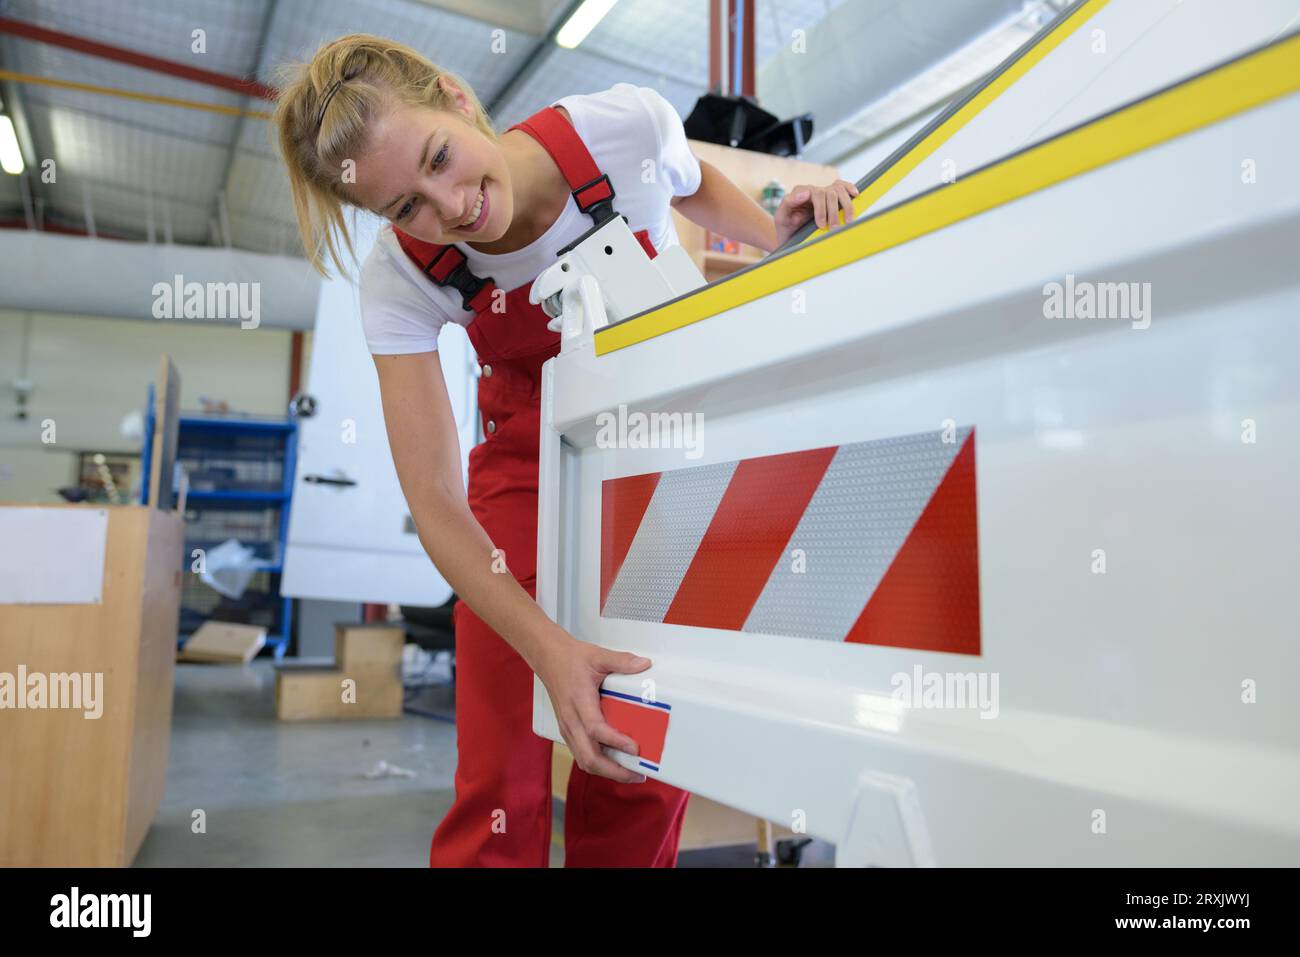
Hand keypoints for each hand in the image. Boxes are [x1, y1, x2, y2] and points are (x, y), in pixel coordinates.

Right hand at [533, 629, 650, 783]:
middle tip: (637, 774)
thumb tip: (643, 664)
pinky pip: (581, 754)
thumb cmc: (569, 659)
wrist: (547, 658)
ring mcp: (568, 728)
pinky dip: (598, 764)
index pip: (595, 729)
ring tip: (629, 774)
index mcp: (579, 701)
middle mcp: (571, 720)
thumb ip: (621, 661)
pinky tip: (614, 762)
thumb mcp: (598, 655)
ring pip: (584, 760)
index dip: (615, 741)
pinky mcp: (568, 730)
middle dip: (614, 771)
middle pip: (589, 756)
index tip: (635, 749)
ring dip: (606, 771)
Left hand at [773, 179, 858, 247]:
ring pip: (838, 190)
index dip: (821, 209)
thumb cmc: (785, 228)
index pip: (815, 193)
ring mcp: (823, 193)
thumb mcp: (781, 218)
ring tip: (847, 222)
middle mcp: (812, 191)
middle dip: (833, 212)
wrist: (790, 237)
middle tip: (833, 229)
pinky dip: (850, 189)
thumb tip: (805, 193)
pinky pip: (842, 187)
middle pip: (829, 193)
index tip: (821, 224)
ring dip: (846, 206)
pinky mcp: (831, 198)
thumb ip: (787, 203)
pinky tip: (856, 195)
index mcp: (799, 193)